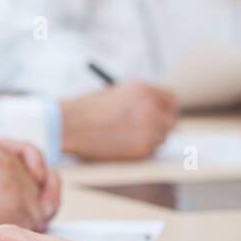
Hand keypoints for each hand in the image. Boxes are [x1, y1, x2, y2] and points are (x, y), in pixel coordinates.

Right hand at [61, 80, 177, 160]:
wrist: (70, 126)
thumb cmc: (85, 110)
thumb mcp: (113, 93)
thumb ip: (136, 99)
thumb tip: (152, 109)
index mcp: (143, 90)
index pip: (170, 99)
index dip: (164, 108)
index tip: (160, 114)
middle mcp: (151, 108)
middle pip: (170, 120)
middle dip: (160, 125)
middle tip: (149, 131)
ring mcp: (149, 129)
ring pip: (160, 137)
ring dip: (148, 138)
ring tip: (123, 136)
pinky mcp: (144, 148)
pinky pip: (150, 150)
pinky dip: (139, 150)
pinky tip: (120, 145)